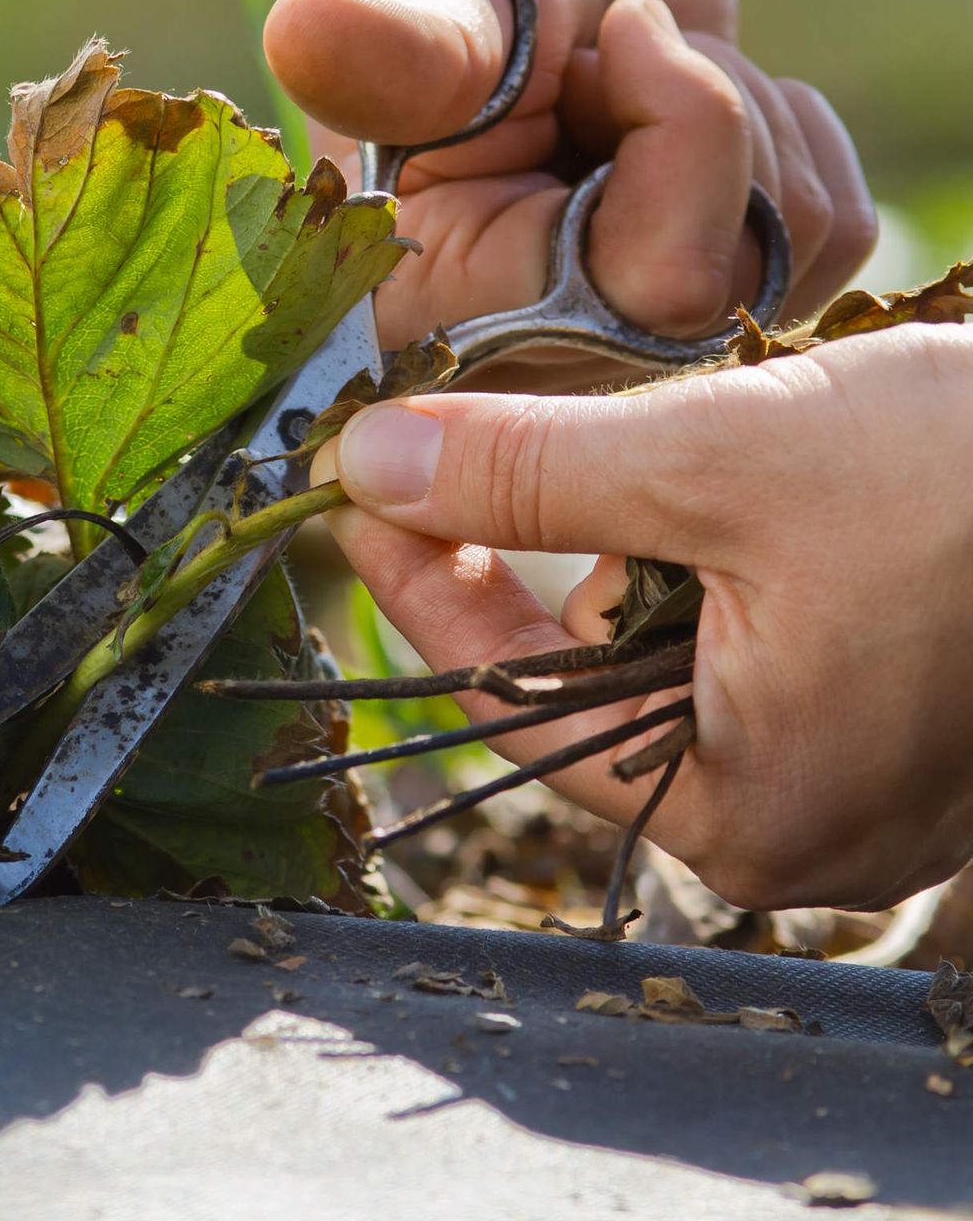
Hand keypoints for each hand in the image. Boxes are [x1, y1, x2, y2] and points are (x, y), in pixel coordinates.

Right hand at [260, 0, 900, 382]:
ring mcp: (618, 338)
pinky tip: (678, 107)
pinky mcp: (703, 300)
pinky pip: (836, 234)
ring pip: (795, 254)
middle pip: (727, 286)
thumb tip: (300, 30)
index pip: (643, 290)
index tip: (616, 28)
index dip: (673, 148)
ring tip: (625, 79)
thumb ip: (392, 44)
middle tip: (605, 52)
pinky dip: (781, 136)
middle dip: (701, 124)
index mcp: (424, 311)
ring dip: (738, 118)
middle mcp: (519, 357)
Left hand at [316, 324, 972, 910]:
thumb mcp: (725, 460)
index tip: (357, 485)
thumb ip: (531, 471)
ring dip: (627, 539)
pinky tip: (725, 476)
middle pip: (584, 679)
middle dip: (527, 553)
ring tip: (626, 440)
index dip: (419, 579)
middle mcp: (794, 827)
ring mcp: (863, 781)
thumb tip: (365, 460)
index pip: (509, 699)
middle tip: (460, 441)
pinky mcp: (910, 718)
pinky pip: (756, 638)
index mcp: (737, 811)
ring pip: (671, 651)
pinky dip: (711, 554)